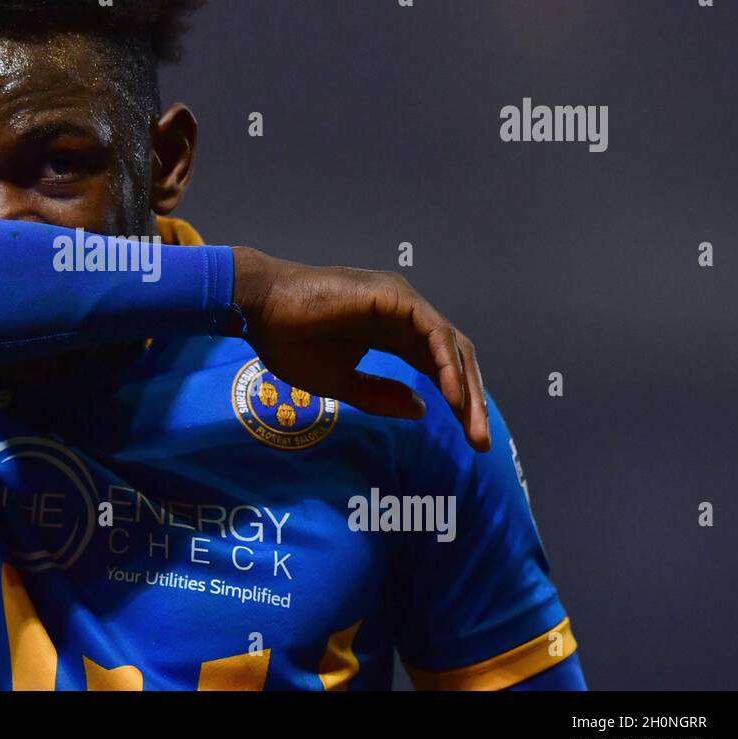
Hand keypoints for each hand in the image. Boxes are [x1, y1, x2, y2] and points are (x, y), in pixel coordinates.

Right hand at [231, 247, 490, 451]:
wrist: (258, 309)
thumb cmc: (288, 340)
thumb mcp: (338, 383)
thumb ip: (378, 395)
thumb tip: (422, 409)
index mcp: (391, 332)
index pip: (437, 366)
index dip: (456, 401)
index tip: (467, 440)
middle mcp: (404, 314)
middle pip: (452, 358)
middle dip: (470, 400)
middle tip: (479, 442)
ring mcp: (401, 301)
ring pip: (451, 345)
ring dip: (465, 387)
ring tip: (471, 426)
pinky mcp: (393, 296)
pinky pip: (433, 333)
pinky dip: (446, 364)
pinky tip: (451, 396)